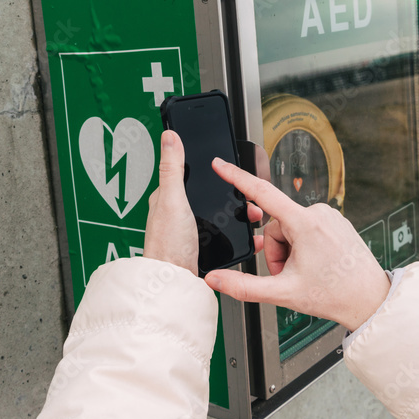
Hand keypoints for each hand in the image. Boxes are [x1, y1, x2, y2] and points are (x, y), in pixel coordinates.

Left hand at [143, 131, 265, 275]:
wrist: (175, 282)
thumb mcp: (172, 199)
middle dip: (230, 196)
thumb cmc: (167, 245)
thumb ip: (172, 168)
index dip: (209, 171)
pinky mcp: (201, 246)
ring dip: (237, 215)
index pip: (188, 175)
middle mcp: (177, 213)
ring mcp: (190, 230)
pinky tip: (246, 235)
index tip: (227, 168)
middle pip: (209, 195)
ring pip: (218, 215)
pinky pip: (223, 234)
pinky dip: (237, 233)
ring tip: (251, 215)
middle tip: (247, 198)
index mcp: (167, 198)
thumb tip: (169, 136)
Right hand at [203, 159, 389, 330]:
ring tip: (305, 272)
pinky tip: (317, 265)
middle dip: (275, 252)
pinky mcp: (335, 222)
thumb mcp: (283, 293)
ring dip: (289, 252)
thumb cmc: (335, 295)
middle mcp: (318, 213)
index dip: (236, 177)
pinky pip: (306, 229)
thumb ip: (243, 287)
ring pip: (290, 229)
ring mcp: (329, 216)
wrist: (369, 300)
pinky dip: (303, 248)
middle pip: (275, 226)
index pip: (261, 192)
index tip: (220, 164)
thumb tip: (215, 280)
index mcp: (304, 223)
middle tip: (289, 275)